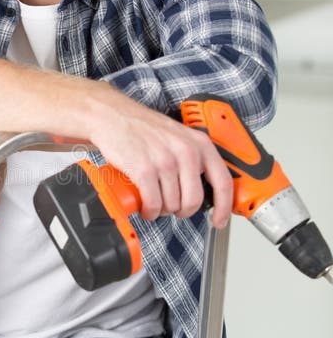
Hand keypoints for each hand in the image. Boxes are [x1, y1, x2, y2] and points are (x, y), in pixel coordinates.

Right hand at [90, 95, 233, 228]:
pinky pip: (153, 204)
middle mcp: (186, 152)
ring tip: (152, 199)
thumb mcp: (179, 137)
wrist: (113, 116)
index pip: (223, 182)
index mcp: (199, 144)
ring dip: (161, 210)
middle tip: (172, 208)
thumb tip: (205, 189)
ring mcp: (165, 161)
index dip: (223, 208)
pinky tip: (145, 206)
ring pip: (171, 205)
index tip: (219, 221)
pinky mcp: (144, 170)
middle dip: (182, 211)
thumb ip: (195, 159)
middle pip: (194, 201)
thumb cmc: (144, 129)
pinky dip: (149, 211)